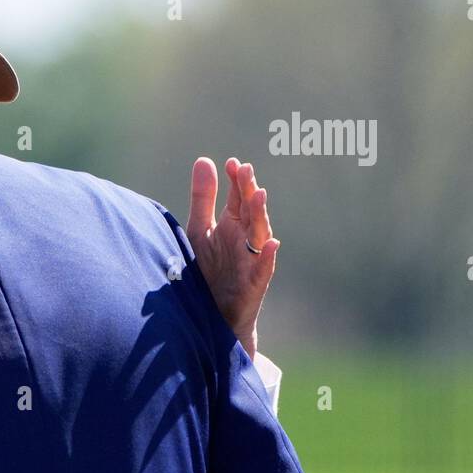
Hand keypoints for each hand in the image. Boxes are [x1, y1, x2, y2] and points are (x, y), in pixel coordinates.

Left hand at [186, 157, 278, 356]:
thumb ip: (203, 198)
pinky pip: (263, 268)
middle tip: (246, 170)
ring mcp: (252, 260)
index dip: (236, 181)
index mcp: (233, 225)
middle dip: (248, 190)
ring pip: (260, 234)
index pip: (237, 198)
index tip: (232, 162)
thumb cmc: (209, 269)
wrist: (212, 313)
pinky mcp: (254, 283)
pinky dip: (268, 256)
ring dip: (261, 215)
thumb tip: (204, 159)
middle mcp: (245, 239)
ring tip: (259, 195)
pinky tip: (272, 244)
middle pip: (250, 211)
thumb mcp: (200, 230)